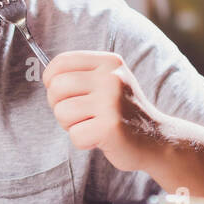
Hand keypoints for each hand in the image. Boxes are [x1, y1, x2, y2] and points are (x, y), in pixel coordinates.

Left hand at [42, 51, 164, 172]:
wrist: (156, 140)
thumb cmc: (122, 112)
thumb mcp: (108, 82)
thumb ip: (81, 74)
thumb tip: (47, 77)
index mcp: (109, 62)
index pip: (61, 62)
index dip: (52, 81)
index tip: (63, 94)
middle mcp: (111, 77)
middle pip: (56, 88)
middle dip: (59, 106)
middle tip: (80, 114)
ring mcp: (111, 101)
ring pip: (61, 113)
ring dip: (71, 126)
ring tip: (92, 125)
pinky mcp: (110, 127)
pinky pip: (74, 135)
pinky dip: (83, 142)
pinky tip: (100, 138)